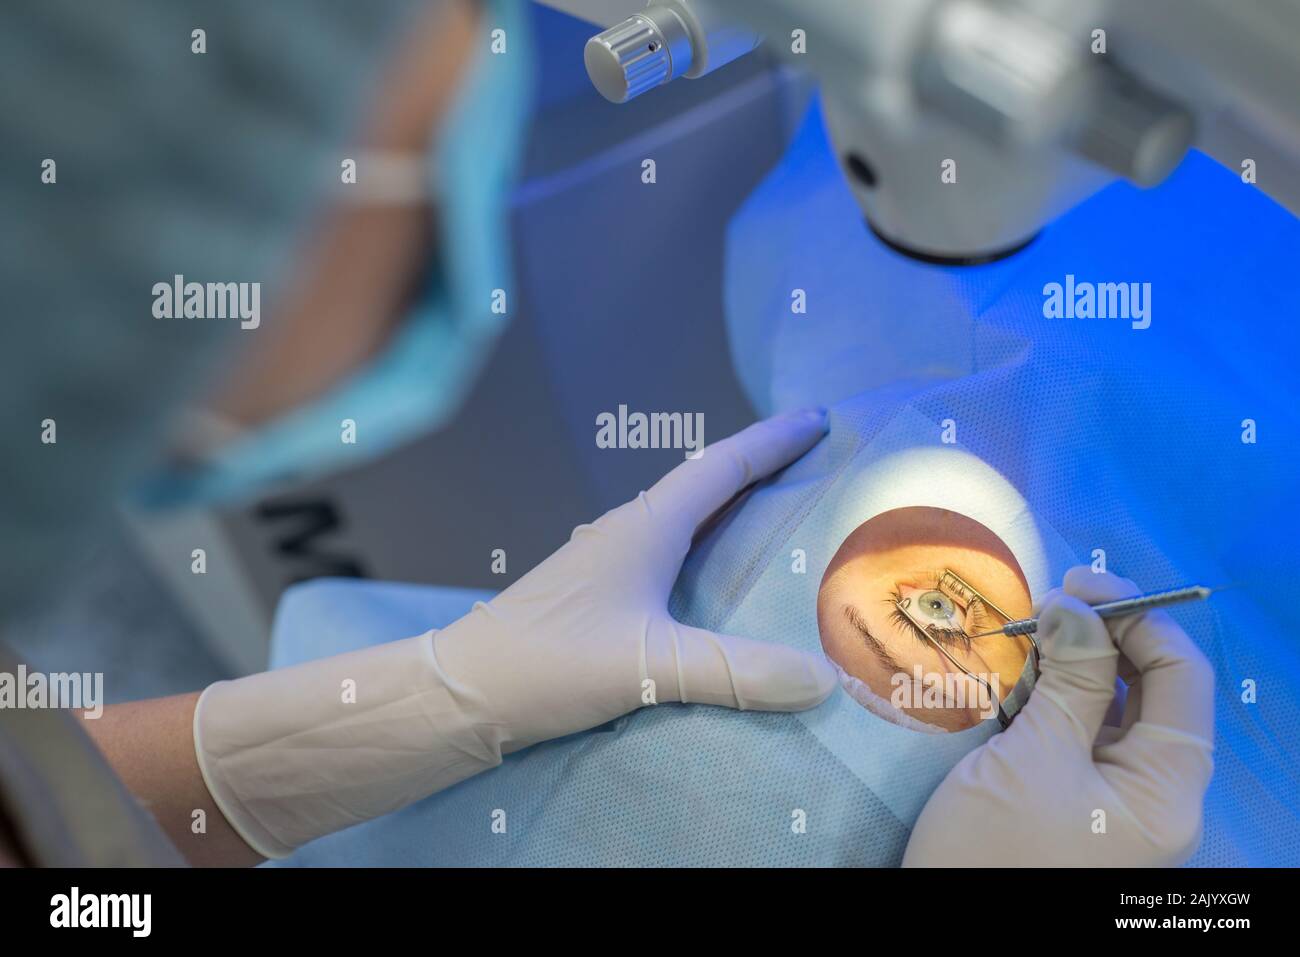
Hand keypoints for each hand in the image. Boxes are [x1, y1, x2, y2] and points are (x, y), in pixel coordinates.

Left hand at [433, 407, 838, 751]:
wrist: (462, 692)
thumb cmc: (545, 662)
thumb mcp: (649, 665)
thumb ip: (736, 672)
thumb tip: (822, 678)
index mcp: (644, 527)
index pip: (723, 466)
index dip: (774, 441)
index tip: (820, 418)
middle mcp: (628, 533)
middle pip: (708, 486)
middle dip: (763, 470)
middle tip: (818, 467)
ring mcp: (609, 564)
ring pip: (686, 523)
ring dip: (733, 513)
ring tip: (783, 523)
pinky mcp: (599, 598)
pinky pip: (670, 558)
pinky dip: (707, 555)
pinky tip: (721, 588)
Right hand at [902, 567, 1214, 866]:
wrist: (941, 931)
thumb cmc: (995, 851)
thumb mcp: (1035, 758)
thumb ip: (1071, 679)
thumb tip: (1078, 606)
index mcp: (1166, 789)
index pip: (1181, 677)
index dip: (1138, 618)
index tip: (1077, 584)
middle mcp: (1149, 791)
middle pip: (1147, 688)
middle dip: (1099, 636)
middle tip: (1043, 602)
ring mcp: (1109, 797)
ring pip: (1107, 706)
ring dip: (1068, 663)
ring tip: (1022, 636)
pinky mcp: (1069, 799)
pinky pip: (1074, 732)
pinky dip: (1048, 696)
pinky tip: (1014, 677)